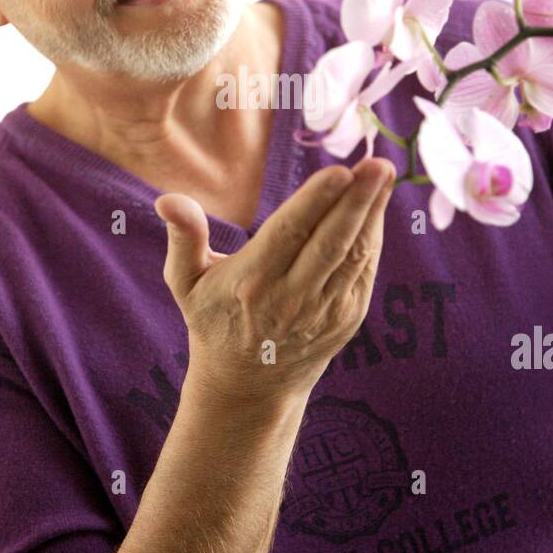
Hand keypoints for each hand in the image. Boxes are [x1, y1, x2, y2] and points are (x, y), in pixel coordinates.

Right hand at [154, 157, 396, 407]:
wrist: (248, 387)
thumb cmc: (214, 320)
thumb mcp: (186, 283)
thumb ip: (183, 238)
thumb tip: (167, 199)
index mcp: (252, 282)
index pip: (288, 235)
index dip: (315, 203)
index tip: (338, 171)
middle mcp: (292, 298)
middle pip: (330, 244)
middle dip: (357, 202)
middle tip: (377, 165)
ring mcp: (324, 311)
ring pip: (353, 256)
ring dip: (373, 213)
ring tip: (385, 173)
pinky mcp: (346, 318)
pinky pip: (363, 270)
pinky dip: (373, 236)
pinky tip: (378, 205)